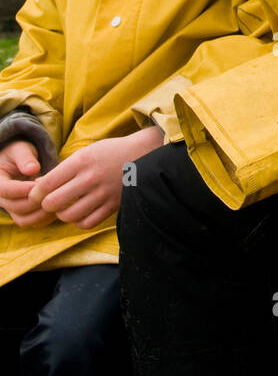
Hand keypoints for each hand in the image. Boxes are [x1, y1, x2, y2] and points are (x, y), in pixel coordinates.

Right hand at [0, 140, 55, 227]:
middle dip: (35, 200)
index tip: (38, 183)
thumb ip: (25, 158)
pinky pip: (34, 223)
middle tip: (52, 190)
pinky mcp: (24, 215)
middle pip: (16, 207)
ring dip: (42, 212)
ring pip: (25, 219)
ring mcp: (13, 209)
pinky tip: (59, 205)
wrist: (21, 163)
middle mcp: (2, 199)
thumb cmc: (20, 154)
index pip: (5, 190)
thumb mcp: (20, 150)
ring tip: (56, 197)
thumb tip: (32, 169)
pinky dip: (47, 217)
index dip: (21, 189)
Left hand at [28, 127, 164, 229]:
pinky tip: (80, 214)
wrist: (143, 154)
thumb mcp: (86, 153)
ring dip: (63, 215)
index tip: (36, 195)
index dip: (36, 193)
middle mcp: (90, 178)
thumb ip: (64, 169)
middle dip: (47, 205)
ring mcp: (103, 193)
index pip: (47, 183)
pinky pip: (87, 223)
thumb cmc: (109, 153)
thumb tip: (39, 187)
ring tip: (66, 208)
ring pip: (69, 216)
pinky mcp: (113, 205)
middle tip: (50, 202)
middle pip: (54, 202)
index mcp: (81, 161)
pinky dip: (79, 222)